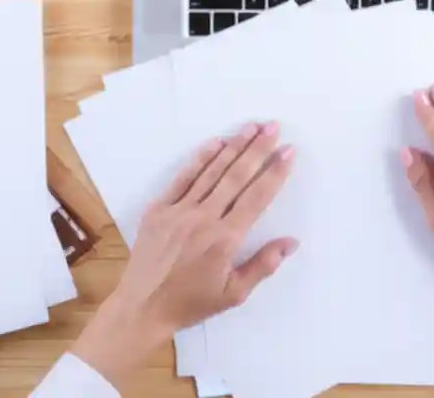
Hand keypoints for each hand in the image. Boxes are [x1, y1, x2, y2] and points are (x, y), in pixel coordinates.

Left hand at [72, 122, 297, 386]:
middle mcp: (203, 219)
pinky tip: (215, 143)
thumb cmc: (191, 303)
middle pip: (236, 176)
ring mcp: (178, 211)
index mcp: (225, 239)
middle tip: (273, 126)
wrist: (143, 306)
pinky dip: (200, 159)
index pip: (257, 197)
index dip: (275, 172)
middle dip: (257, 149)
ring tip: (250, 127)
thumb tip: (291, 241)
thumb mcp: (234, 293)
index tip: (288, 151)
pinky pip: (182, 178)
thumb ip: (263, 264)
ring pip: (211, 171)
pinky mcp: (158, 209)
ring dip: (233, 147)